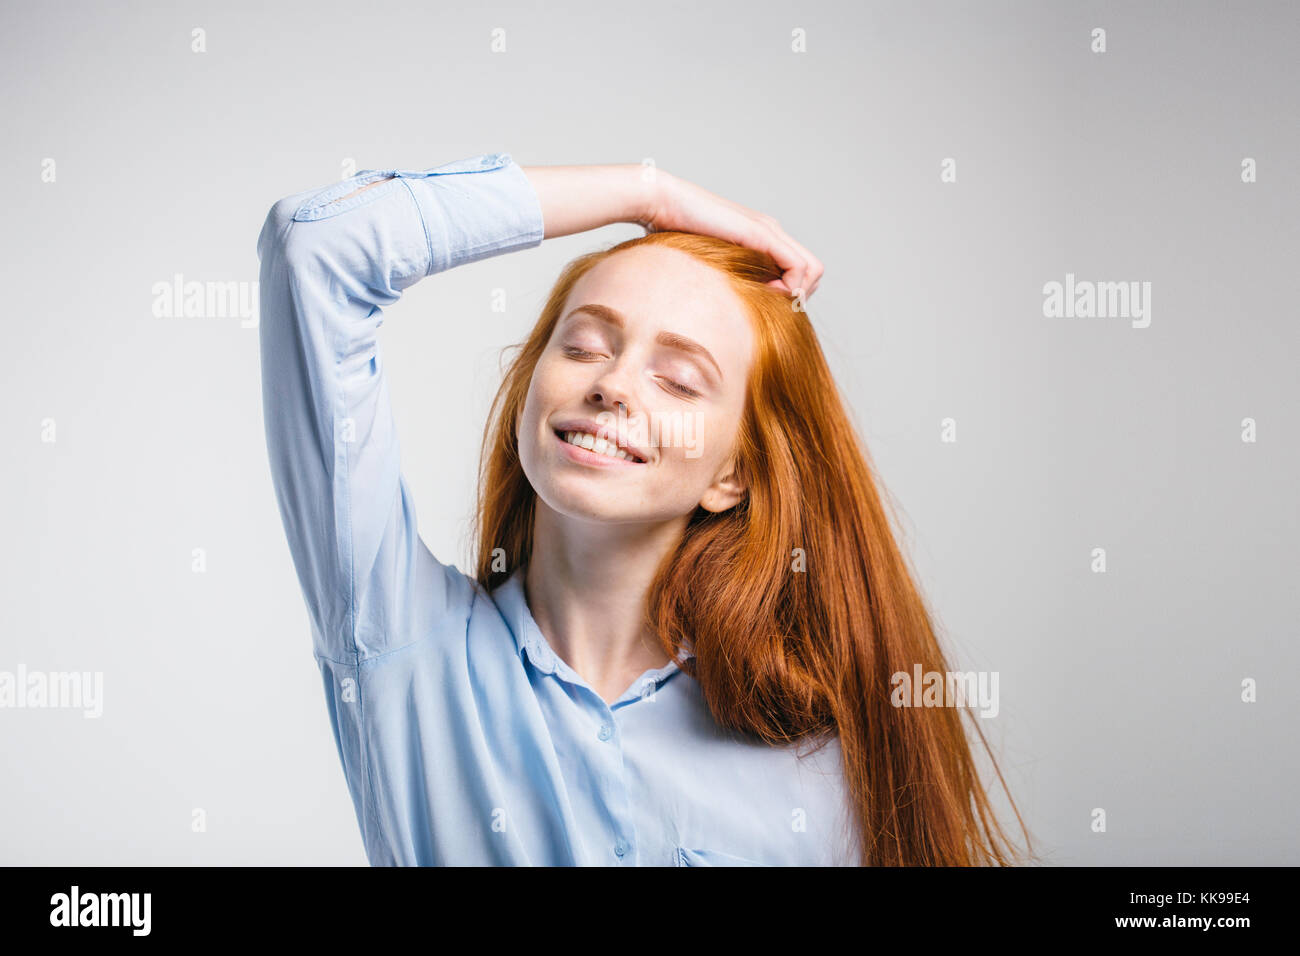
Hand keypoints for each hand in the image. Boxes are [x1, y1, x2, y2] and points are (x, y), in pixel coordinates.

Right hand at [639, 170, 823, 298]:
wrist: (662, 203)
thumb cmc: (674, 234)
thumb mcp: (707, 263)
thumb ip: (723, 277)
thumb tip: (722, 307)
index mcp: (762, 239)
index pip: (800, 271)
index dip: (791, 294)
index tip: (765, 305)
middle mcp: (772, 232)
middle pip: (813, 272)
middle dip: (799, 296)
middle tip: (771, 308)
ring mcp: (769, 231)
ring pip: (812, 270)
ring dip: (796, 294)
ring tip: (768, 301)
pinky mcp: (761, 234)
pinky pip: (797, 266)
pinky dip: (791, 286)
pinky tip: (767, 294)